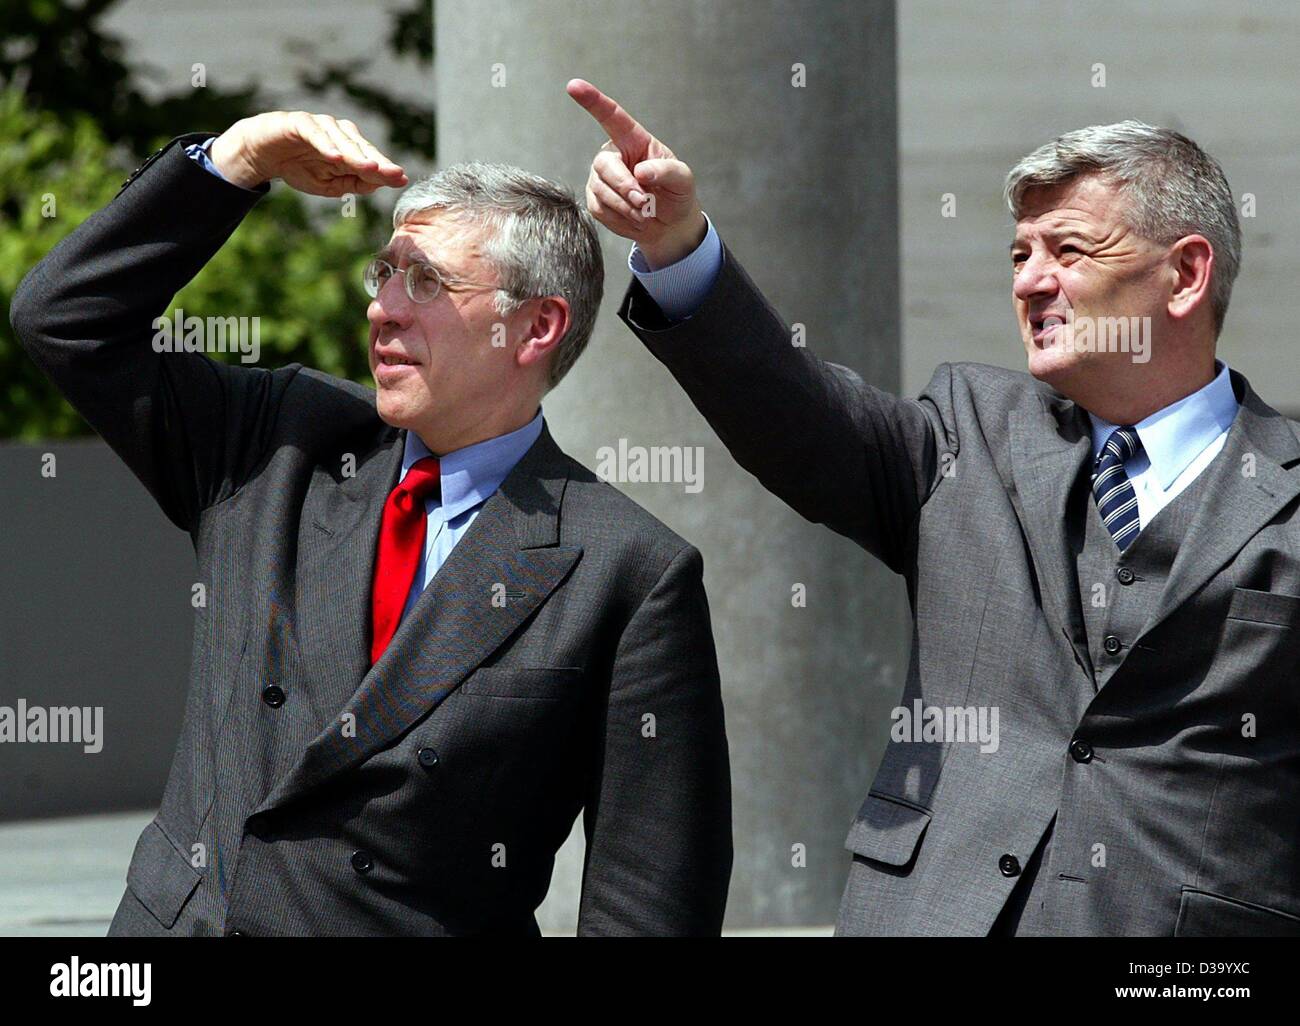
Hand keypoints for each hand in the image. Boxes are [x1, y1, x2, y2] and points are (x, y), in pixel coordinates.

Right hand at [208, 111, 407, 195]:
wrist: (262, 155)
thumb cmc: (298, 168)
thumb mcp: (328, 185)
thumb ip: (353, 183)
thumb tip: (379, 184)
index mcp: (348, 149)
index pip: (371, 160)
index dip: (386, 170)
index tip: (402, 179)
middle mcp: (338, 134)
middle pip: (362, 148)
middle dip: (378, 162)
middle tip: (393, 174)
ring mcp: (319, 126)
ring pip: (342, 139)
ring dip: (356, 154)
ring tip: (369, 168)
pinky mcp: (298, 122)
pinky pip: (314, 132)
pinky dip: (325, 144)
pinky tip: (335, 157)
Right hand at [566, 79, 706, 269]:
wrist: (669, 224)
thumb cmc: (676, 194)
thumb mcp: (682, 179)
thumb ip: (666, 171)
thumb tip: (641, 171)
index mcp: (634, 140)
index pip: (612, 116)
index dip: (593, 101)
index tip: (574, 86)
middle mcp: (614, 155)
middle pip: (604, 165)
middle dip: (624, 187)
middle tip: (644, 202)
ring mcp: (601, 178)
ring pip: (601, 190)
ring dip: (626, 207)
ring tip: (645, 214)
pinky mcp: (595, 200)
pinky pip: (600, 209)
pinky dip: (620, 219)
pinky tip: (634, 218)